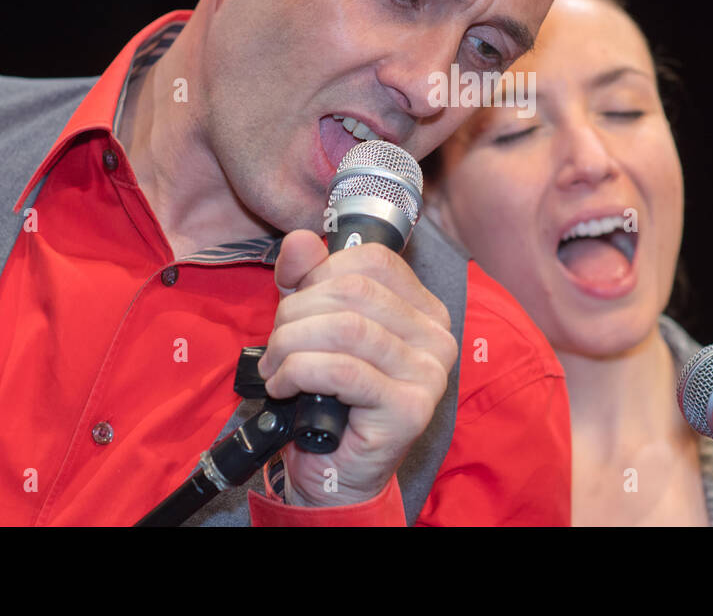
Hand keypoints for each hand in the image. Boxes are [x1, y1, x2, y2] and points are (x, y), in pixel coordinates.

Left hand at [258, 229, 457, 507]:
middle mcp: (437, 337)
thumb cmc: (329, 397)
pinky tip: (283, 386)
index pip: (373, 260)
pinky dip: (298, 372)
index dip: (320, 272)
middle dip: (297, 311)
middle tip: (276, 342)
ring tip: (275, 366)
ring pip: (345, 328)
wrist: (335, 471)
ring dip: (291, 344)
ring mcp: (429, 374)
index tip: (295, 300)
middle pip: (354, 291)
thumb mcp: (315, 326)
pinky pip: (342, 371)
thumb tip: (300, 241)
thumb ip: (308, 279)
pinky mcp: (409, 409)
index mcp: (424, 309)